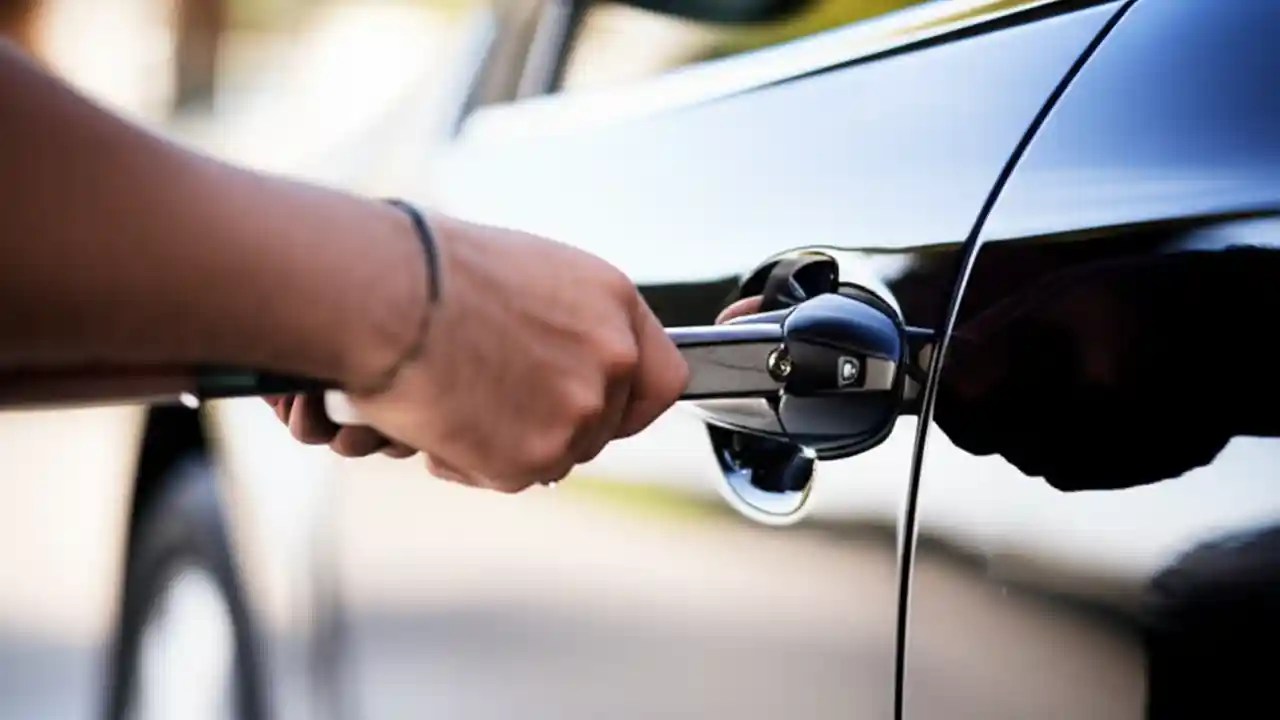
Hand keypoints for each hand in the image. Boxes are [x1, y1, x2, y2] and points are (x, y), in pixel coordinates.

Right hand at [276, 214, 688, 492]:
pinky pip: (511, 477)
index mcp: (616, 306)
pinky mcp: (533, 458)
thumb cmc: (439, 271)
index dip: (628, 400)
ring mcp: (577, 414)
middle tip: (499, 400)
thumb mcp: (534, 277)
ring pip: (557, 455)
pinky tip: (442, 421)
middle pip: (604, 426)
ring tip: (460, 399)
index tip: (600, 408)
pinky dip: (473, 461)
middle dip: (556, 423)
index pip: (662, 380)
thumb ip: (574, 326)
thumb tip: (572, 367)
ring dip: (513, 442)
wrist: (389, 293)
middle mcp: (611, 360)